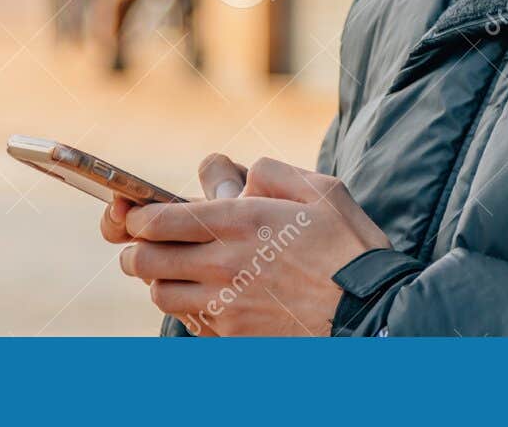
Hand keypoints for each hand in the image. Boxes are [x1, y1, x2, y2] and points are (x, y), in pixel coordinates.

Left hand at [102, 155, 389, 335]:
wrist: (371, 313)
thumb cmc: (349, 246)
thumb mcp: (320, 189)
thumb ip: (270, 172)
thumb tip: (237, 176)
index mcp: (240, 221)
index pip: (158, 220)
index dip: (137, 216)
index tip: (139, 215)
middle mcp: (224, 264)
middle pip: (145, 260)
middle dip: (136, 249)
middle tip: (141, 246)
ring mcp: (226, 305)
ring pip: (161, 294)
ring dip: (159, 280)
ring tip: (170, 272)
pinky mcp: (234, 336)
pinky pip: (189, 322)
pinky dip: (186, 308)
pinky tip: (204, 298)